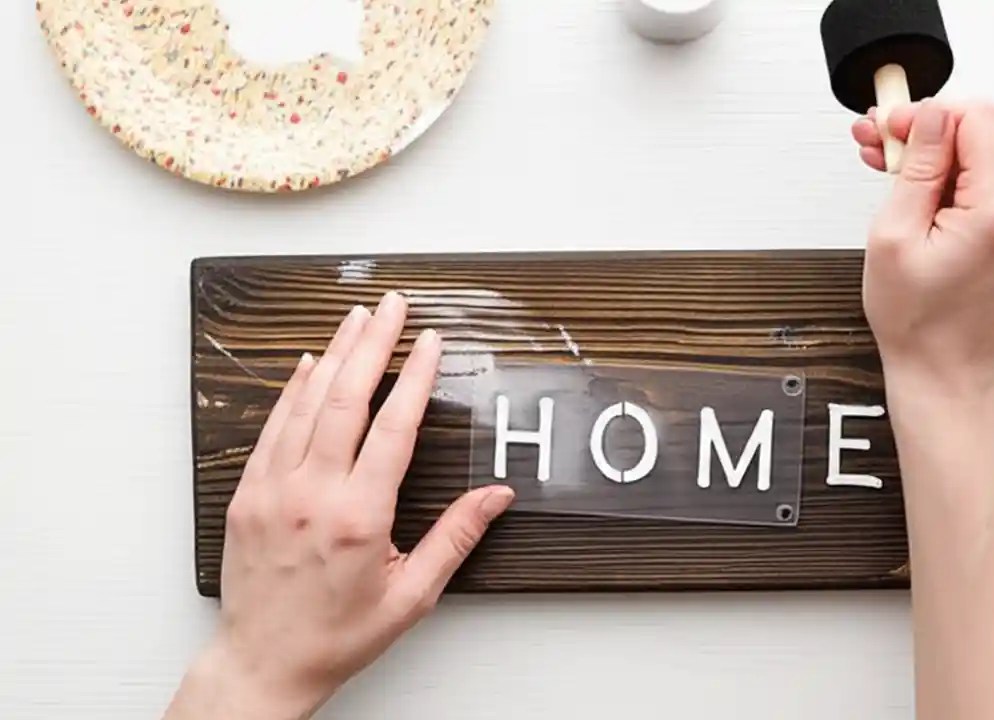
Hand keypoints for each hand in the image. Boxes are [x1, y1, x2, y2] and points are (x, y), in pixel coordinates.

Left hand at [166, 292, 513, 719]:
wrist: (264, 662)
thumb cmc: (337, 635)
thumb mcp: (412, 595)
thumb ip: (456, 537)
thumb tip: (495, 496)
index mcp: (359, 517)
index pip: (394, 426)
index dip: (416, 376)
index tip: (430, 342)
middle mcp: (312, 495)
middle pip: (346, 398)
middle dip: (373, 343)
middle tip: (392, 305)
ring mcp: (273, 490)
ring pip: (305, 403)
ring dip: (333, 354)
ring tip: (356, 318)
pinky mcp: (248, 494)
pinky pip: (272, 427)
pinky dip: (291, 390)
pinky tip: (307, 364)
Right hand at [852, 102, 993, 395]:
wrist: (945, 372)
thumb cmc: (917, 320)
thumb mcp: (894, 235)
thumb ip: (916, 166)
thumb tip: (928, 116)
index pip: (975, 118)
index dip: (926, 116)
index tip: (889, 129)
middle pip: (977, 140)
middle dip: (923, 141)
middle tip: (875, 150)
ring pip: (981, 164)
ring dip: (935, 167)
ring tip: (890, 184)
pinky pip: (991, 191)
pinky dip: (955, 191)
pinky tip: (920, 205)